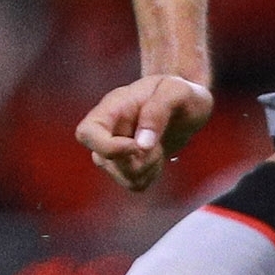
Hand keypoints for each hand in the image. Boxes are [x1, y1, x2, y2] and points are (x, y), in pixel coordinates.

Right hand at [78, 72, 214, 193]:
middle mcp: (107, 131)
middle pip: (106, 161)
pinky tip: (157, 155)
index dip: (107, 147)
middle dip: (140, 158)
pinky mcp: (126, 166)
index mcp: (112, 107)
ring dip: (149, 166)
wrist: (188, 106)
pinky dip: (152, 174)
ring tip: (159, 144)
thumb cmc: (181, 93)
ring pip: (124, 177)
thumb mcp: (177, 91)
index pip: (86, 133)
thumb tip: (141, 146)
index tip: (136, 146)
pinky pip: (135, 184)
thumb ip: (158, 111)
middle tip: (159, 141)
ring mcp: (113, 151)